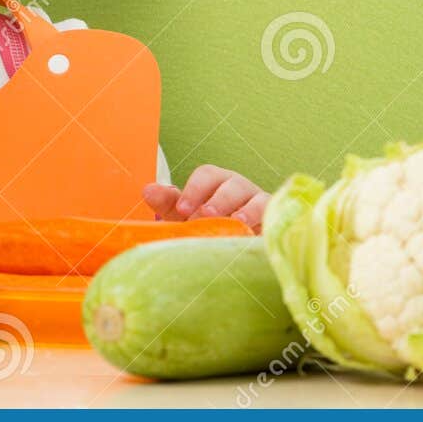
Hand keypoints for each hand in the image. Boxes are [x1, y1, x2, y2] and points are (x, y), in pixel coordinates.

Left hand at [143, 164, 268, 232]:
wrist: (236, 246)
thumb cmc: (209, 224)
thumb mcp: (185, 215)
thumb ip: (168, 203)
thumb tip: (147, 190)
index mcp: (216, 182)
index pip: (206, 175)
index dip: (194, 189)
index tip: (182, 209)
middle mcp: (239, 188)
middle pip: (232, 184)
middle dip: (218, 200)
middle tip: (205, 216)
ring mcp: (259, 203)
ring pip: (256, 199)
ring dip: (245, 211)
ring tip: (235, 222)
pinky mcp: (274, 221)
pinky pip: (275, 218)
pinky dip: (266, 222)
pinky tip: (256, 232)